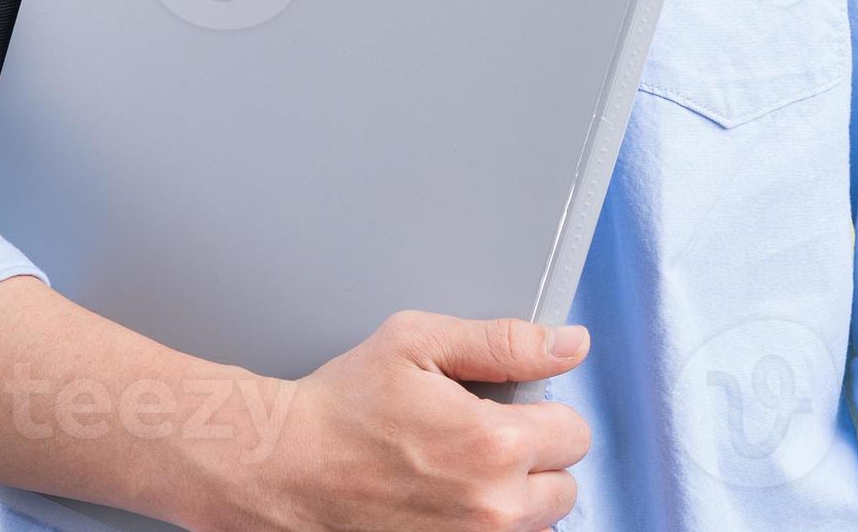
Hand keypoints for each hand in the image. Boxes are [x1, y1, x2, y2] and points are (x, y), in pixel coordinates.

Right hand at [192, 312, 592, 531]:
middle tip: (480, 440)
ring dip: (511, 499)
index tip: (509, 408)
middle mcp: (492, 508)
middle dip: (533, 459)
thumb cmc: (341, 408)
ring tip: (457, 472)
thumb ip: (504, 343)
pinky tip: (444, 502)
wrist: (282, 468)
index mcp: (494, 444)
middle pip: (564, 487)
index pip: (575, 432)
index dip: (543, 411)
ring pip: (534, 525)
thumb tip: (569, 345)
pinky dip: (479, 524)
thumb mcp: (418, 344)